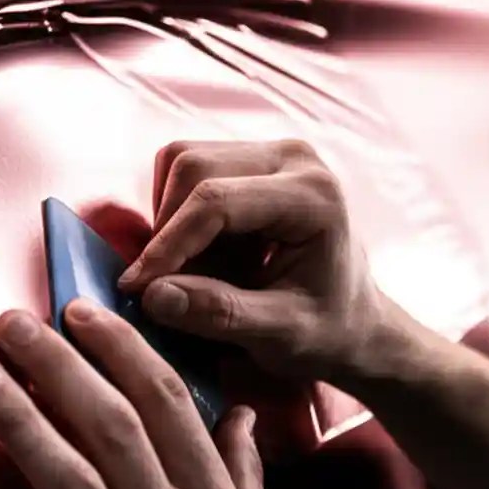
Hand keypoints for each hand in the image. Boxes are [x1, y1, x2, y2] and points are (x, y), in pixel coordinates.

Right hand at [119, 140, 488, 488]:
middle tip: (166, 286)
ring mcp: (273, 151)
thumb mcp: (279, 336)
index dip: (168, 245)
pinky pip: (187, 167)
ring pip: (183, 161)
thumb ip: (219, 314)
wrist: (353, 321)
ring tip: (195, 270)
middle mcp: (294, 156)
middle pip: (193, 167)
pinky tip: (205, 252)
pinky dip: (179, 211)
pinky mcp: (252, 157)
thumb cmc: (326, 332)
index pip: (217, 202)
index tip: (135, 289)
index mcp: (313, 195)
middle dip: (167, 230)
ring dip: (170, 219)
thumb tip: (152, 295)